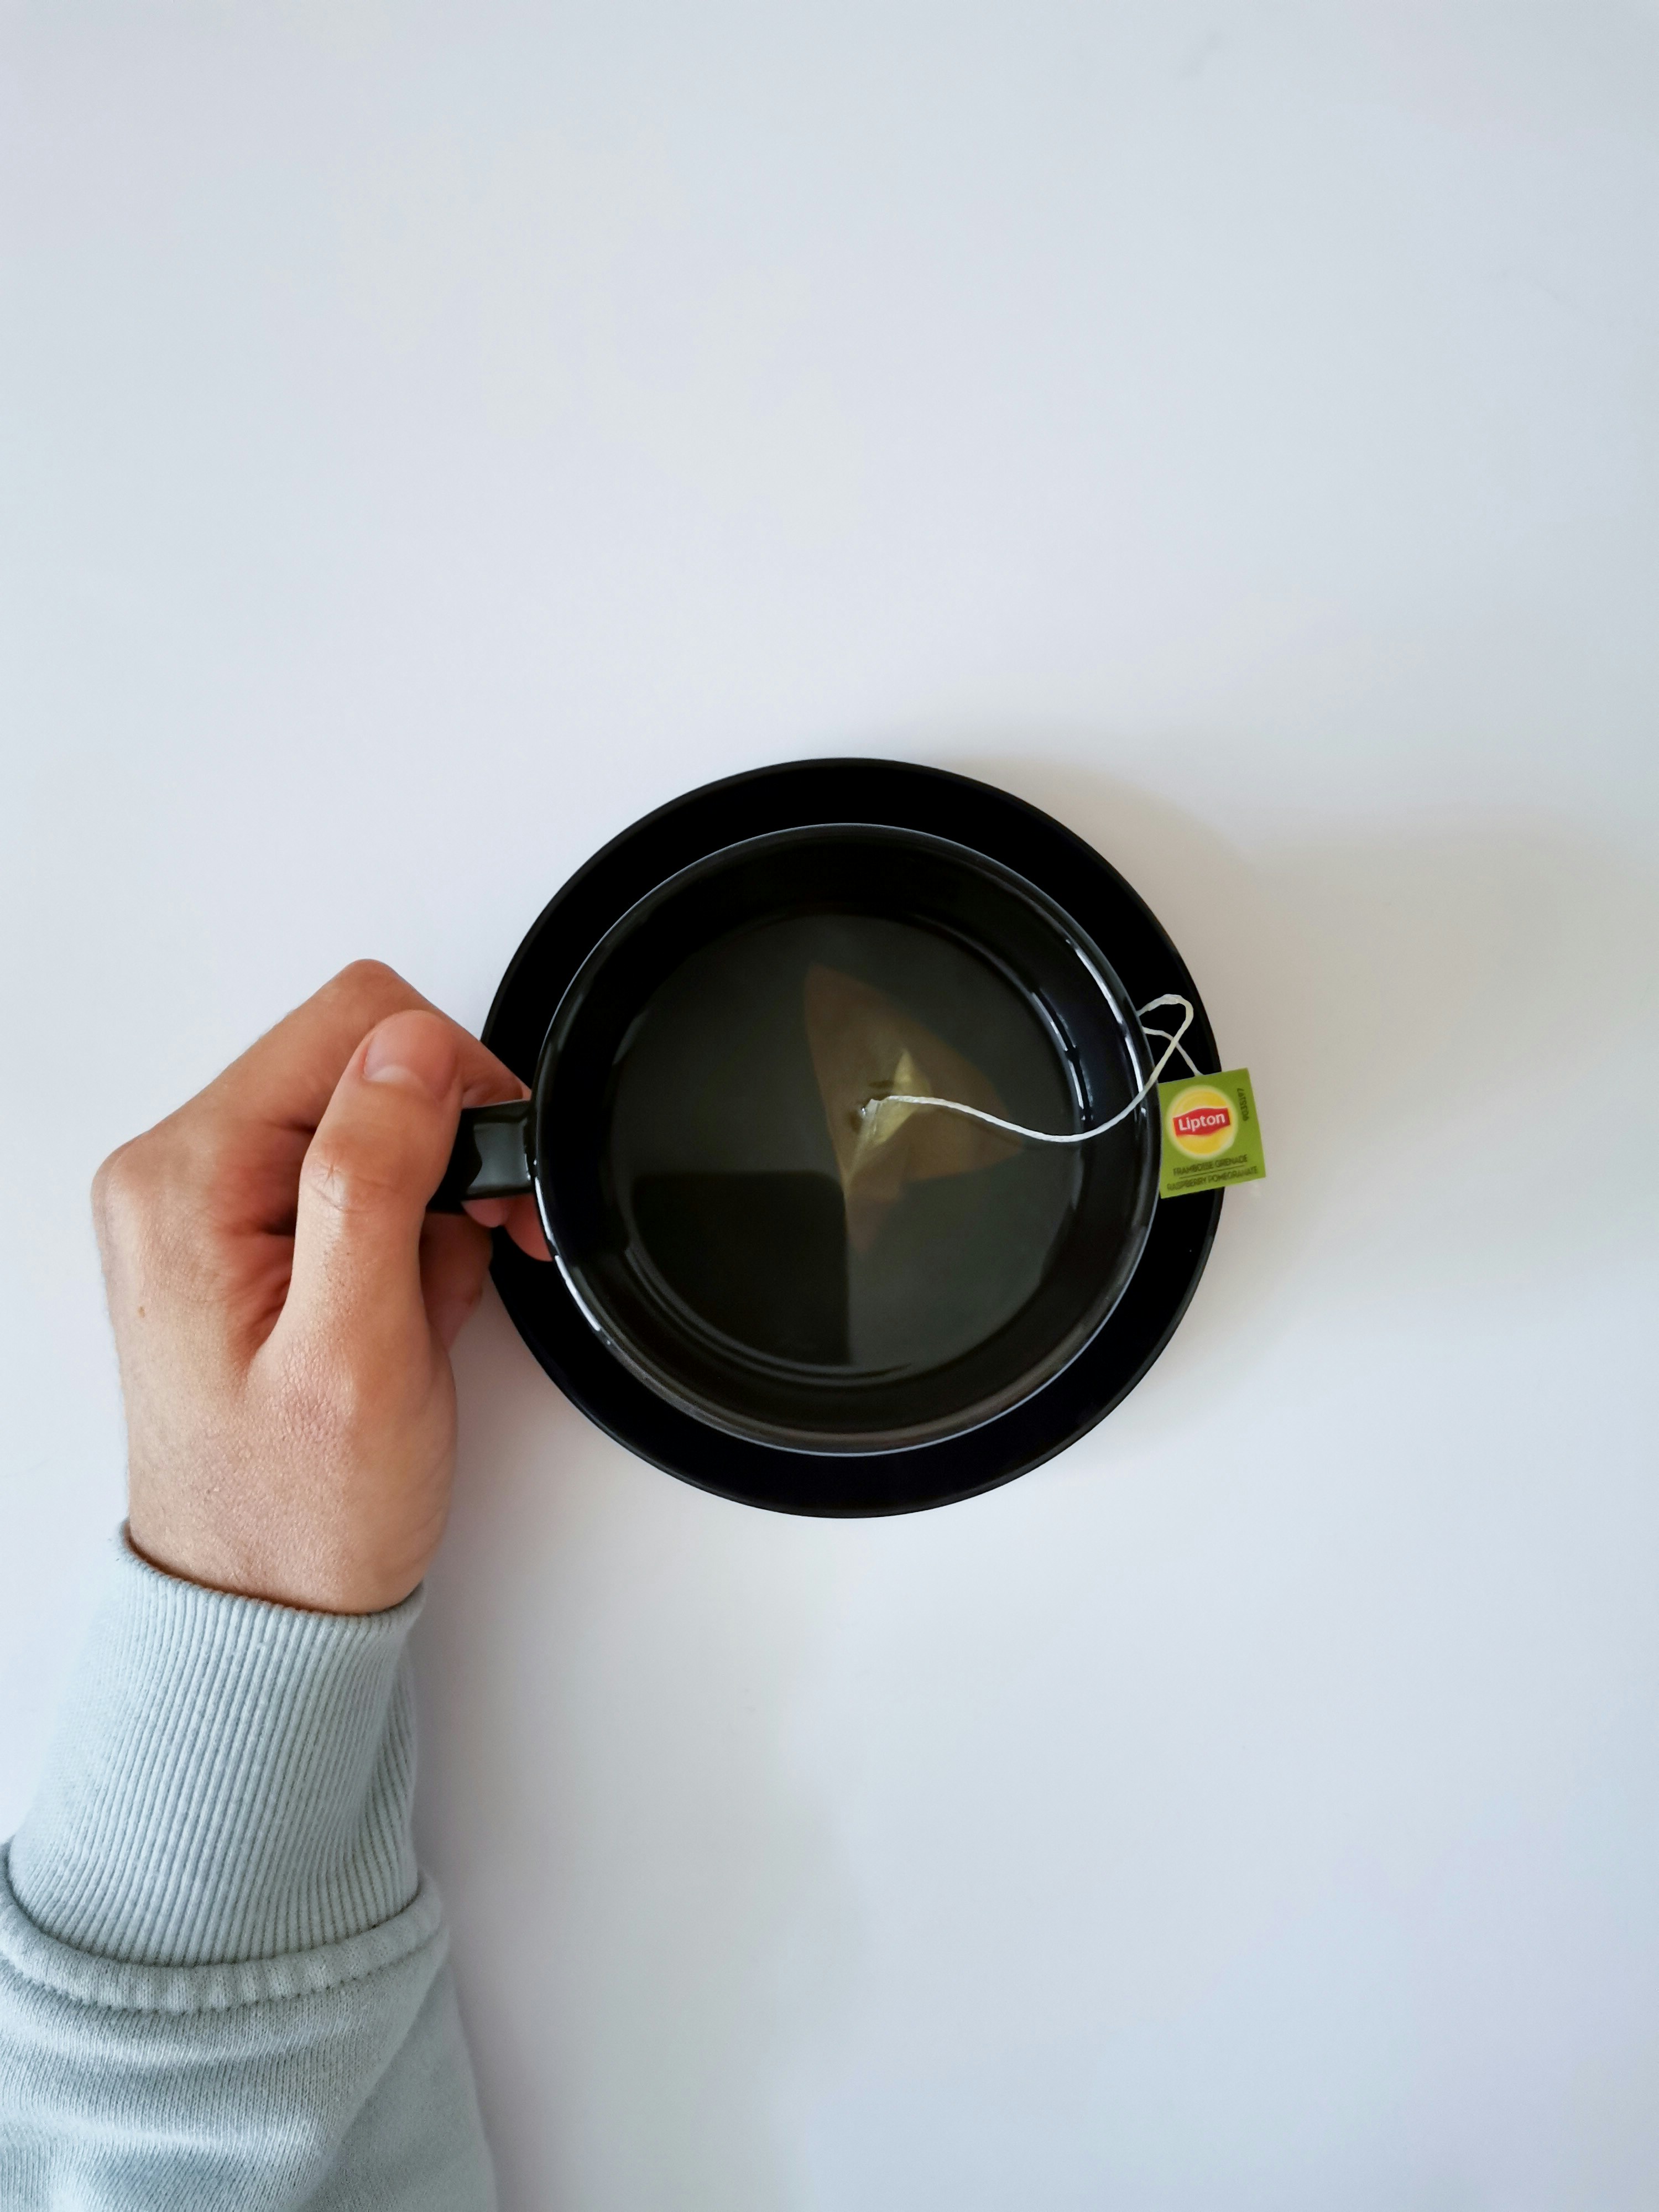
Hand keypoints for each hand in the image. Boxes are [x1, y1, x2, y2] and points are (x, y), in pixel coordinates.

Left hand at [94, 962, 548, 1613]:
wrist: (264, 1610)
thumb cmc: (298, 1513)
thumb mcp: (355, 1349)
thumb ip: (372, 1181)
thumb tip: (411, 1049)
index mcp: (189, 1178)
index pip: (354, 1025)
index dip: (455, 1082)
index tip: (493, 1179)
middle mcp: (183, 1173)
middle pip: (363, 1062)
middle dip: (451, 1144)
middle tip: (486, 1239)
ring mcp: (212, 1203)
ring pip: (375, 1120)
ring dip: (438, 1197)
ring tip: (437, 1297)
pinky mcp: (249, 1237)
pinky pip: (361, 1179)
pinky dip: (415, 1232)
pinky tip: (416, 1301)